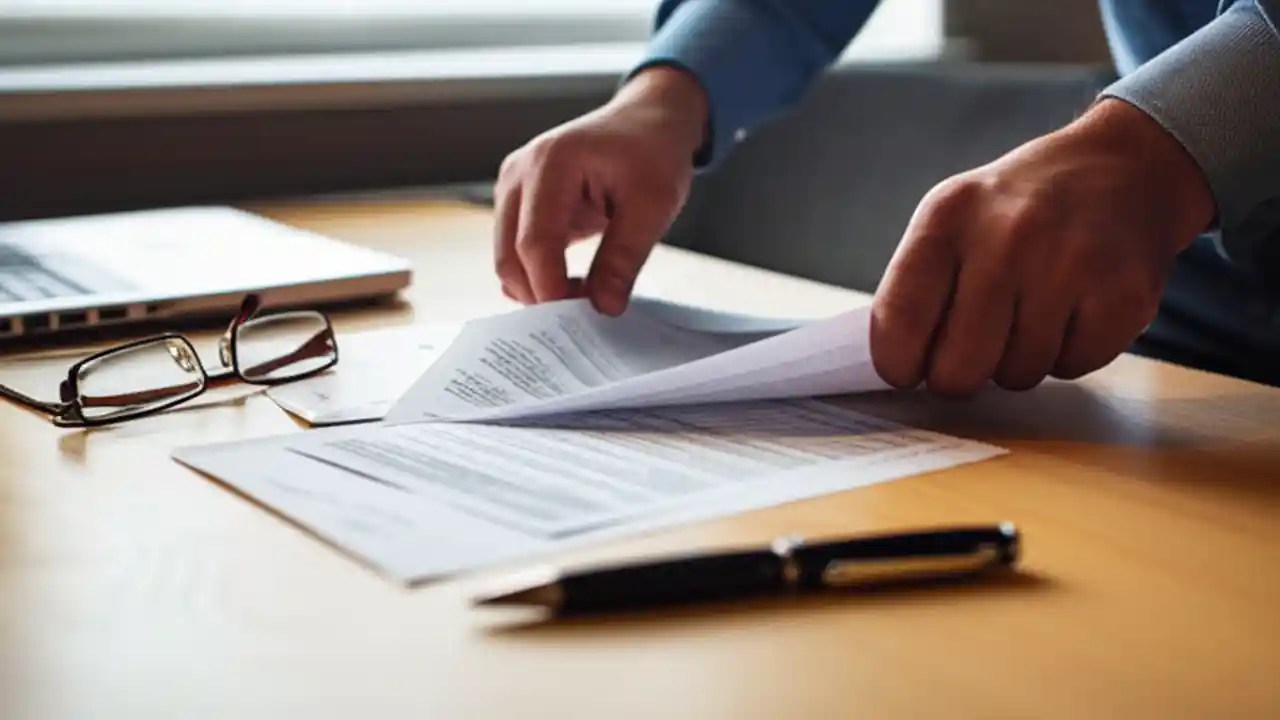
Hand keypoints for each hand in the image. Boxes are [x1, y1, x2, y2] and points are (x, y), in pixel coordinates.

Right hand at [493, 66, 707, 314]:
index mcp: (551, 163)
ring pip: (507, 257)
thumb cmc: (652, 152)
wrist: (647, 121)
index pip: (535, 242)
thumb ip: (624, 257)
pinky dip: (537, 275)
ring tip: (586, 297)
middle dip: (542, 294)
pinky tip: (572, 284)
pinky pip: (515, 249)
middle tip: (585, 318)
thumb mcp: (653, 205)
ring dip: (538, 287)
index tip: (582, 321)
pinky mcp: (518, 200)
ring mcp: (512, 186)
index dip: (552, 289)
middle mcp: (519, 172)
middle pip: (510, 255)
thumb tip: (604, 307)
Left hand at [871, 99, 1215, 394]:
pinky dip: (1068, 353)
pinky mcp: (1125, 295)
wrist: (1122, 166)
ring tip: (1031, 310)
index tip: (907, 371)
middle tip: (972, 352)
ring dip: (1018, 360)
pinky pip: (1072, 368)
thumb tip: (894, 367)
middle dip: (959, 374)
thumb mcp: (951, 219)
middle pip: (958, 368)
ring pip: (1017, 375)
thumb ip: (915, 287)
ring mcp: (1071, 266)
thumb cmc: (1017, 209)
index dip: (898, 364)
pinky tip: (1073, 309)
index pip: (898, 322)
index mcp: (948, 217)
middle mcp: (1008, 237)